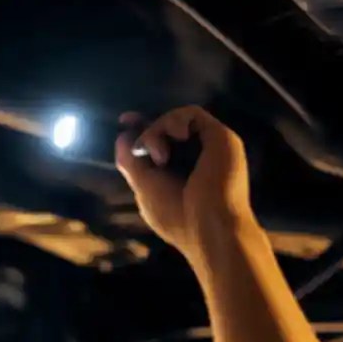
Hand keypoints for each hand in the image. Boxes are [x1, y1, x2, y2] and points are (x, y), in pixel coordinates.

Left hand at [114, 106, 253, 258]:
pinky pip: (192, 113)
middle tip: (143, 149)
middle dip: (146, 131)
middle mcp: (193, 157)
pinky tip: (178, 138)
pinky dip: (176, 121)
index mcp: (175, 171)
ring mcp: (207, 147)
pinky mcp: (220, 137)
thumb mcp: (144, 188)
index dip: (140, 127)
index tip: (125, 120)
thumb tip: (122, 136)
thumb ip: (130, 161)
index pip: (158, 141)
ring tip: (161, 157)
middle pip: (164, 129)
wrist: (212, 229)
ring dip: (157, 131)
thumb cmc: (176, 216)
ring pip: (175, 120)